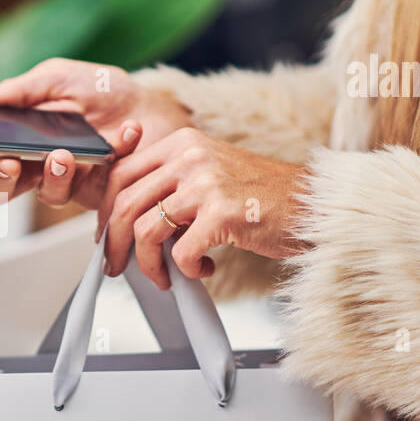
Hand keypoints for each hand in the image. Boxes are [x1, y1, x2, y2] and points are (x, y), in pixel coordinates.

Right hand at [0, 58, 191, 207]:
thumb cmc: (102, 91)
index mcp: (25, 143)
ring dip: (55, 174)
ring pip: (51, 195)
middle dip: (6, 179)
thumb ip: (20, 90)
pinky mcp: (107, 191)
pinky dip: (117, 151)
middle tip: (13, 162)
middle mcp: (43, 168)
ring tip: (65, 153)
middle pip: (10, 190)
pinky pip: (104, 184)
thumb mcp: (58, 78)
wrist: (151, 103)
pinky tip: (126, 131)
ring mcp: (75, 182)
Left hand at [99, 127, 308, 287]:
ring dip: (149, 264)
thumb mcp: (210, 175)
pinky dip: (185, 270)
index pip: (120, 174)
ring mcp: (206, 183)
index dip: (105, 211)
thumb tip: (126, 221)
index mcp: (182, 143)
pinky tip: (203, 270)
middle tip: (116, 266)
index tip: (106, 235)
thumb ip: (171, 186)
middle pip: (124, 202)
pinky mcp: (222, 213)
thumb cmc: (263, 198)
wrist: (314, 206)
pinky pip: (179, 253)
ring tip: (165, 277)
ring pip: (145, 230)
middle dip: (114, 243)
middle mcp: (190, 157)